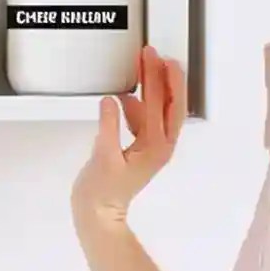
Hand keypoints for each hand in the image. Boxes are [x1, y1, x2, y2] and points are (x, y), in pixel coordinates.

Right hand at [72, 46, 187, 223]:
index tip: (151, 57)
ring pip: (159, 111)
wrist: (99, 215)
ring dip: (153, 88)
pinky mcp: (141, 149)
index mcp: (155, 145)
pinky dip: (139, 105)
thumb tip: (111, 100)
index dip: (155, 77)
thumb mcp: (102, 156)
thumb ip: (108, 126)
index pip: (158, 104)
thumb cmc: (101, 191)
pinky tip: (127, 96)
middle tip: (157, 54)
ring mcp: (152, 147)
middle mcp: (160, 145)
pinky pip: (145, 120)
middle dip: (165, 77)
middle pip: (170, 104)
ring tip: (145, 67)